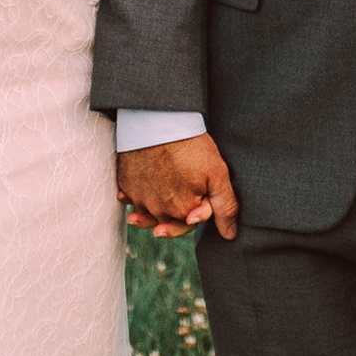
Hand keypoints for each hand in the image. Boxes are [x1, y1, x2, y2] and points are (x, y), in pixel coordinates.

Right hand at [118, 136, 239, 240]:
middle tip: (179, 191)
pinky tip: (141, 187)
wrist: (157, 120)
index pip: (190, 222)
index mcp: (182, 212)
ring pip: (149, 210)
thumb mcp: (217, 173)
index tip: (201, 189)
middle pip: (168, 219)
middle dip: (176, 212)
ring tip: (160, 192)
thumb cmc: (190, 145)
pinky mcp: (125, 184)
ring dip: (153, 208)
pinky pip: (130, 197)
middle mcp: (158, 211)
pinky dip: (134, 196)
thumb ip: (225, 207)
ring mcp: (139, 198)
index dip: (199, 209)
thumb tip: (230, 235)